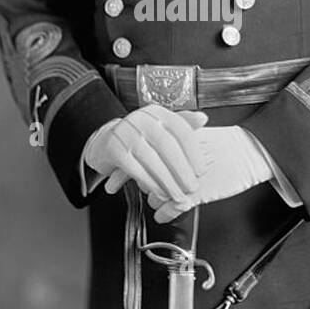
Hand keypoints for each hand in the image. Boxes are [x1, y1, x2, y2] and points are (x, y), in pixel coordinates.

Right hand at [84, 104, 208, 200]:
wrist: (106, 141)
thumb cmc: (141, 137)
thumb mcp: (161, 127)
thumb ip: (183, 123)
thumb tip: (203, 118)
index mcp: (158, 113)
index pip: (181, 131)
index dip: (193, 153)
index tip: (201, 171)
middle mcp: (142, 119)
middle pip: (167, 147)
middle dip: (182, 171)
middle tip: (191, 188)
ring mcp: (126, 134)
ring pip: (152, 160)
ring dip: (167, 182)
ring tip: (177, 195)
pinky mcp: (114, 149)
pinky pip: (136, 170)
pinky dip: (150, 183)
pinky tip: (159, 193)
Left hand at [150, 126, 273, 223]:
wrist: (249, 152)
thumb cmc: (227, 145)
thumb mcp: (196, 137)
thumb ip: (175, 146)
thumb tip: (156, 155)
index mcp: (173, 142)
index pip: (144, 158)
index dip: (139, 167)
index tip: (135, 171)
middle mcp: (174, 161)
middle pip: (147, 177)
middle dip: (148, 183)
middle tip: (150, 185)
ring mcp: (182, 179)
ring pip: (156, 195)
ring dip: (156, 200)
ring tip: (159, 200)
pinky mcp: (194, 195)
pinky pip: (170, 209)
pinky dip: (164, 214)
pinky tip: (163, 215)